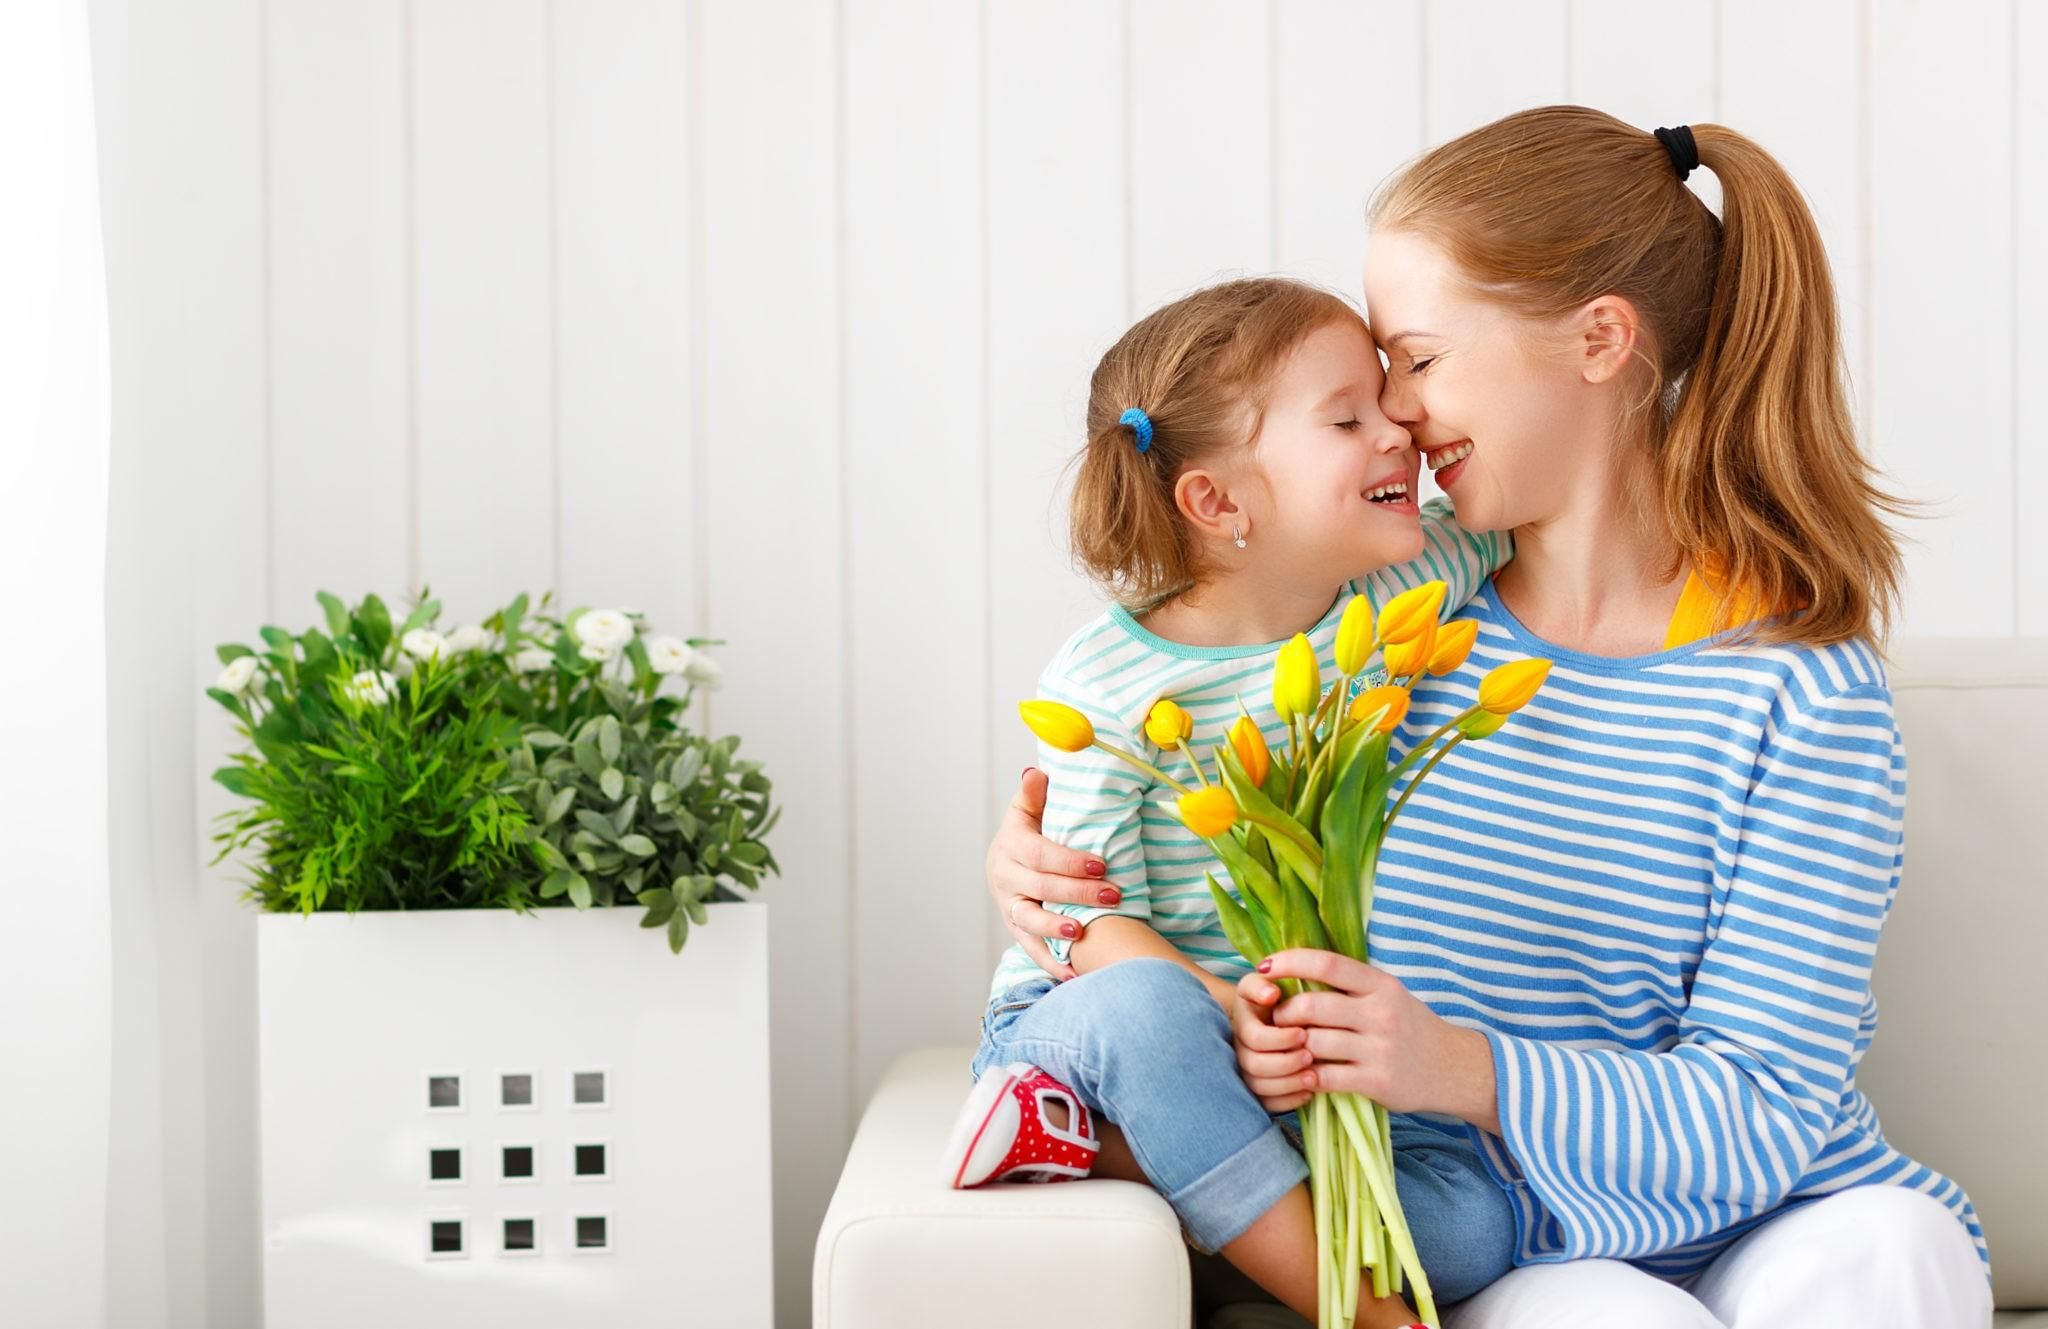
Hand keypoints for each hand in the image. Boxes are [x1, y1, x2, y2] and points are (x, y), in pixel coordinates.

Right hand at [987, 768, 1117, 981]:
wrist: (1004, 864)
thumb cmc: (1028, 834)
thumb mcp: (1027, 811)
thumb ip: (1034, 796)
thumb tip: (1036, 773)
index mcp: (1010, 846)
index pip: (1039, 854)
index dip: (1069, 860)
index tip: (1102, 863)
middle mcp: (1004, 878)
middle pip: (1040, 887)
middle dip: (1077, 892)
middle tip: (1114, 896)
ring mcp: (1009, 907)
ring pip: (1029, 920)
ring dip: (1056, 927)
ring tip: (1081, 933)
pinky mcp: (1016, 930)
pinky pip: (1031, 948)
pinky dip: (1051, 962)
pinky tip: (1074, 975)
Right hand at [1234, 970, 1317, 1112]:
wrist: (1272, 1017)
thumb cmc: (1273, 999)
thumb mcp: (1264, 984)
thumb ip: (1262, 983)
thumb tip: (1271, 994)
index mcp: (1241, 1023)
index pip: (1255, 1039)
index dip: (1280, 1039)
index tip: (1303, 1034)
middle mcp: (1238, 1050)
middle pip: (1254, 1066)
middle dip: (1285, 1063)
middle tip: (1310, 1057)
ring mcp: (1245, 1071)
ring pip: (1258, 1088)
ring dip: (1288, 1084)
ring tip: (1313, 1077)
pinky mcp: (1257, 1090)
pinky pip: (1266, 1105)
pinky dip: (1288, 1101)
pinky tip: (1307, 1093)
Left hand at [1257, 949, 1494, 1120]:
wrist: (1451, 1067)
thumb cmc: (1407, 1026)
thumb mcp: (1386, 994)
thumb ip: (1348, 984)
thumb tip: (1291, 967)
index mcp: (1380, 984)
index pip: (1326, 964)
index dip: (1289, 962)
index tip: (1263, 967)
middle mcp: (1380, 1013)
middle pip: (1312, 1006)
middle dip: (1284, 1013)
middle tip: (1276, 1020)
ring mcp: (1379, 1049)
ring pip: (1314, 1043)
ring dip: (1292, 1047)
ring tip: (1288, 1048)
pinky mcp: (1377, 1082)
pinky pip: (1327, 1077)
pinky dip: (1307, 1076)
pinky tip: (1304, 1074)